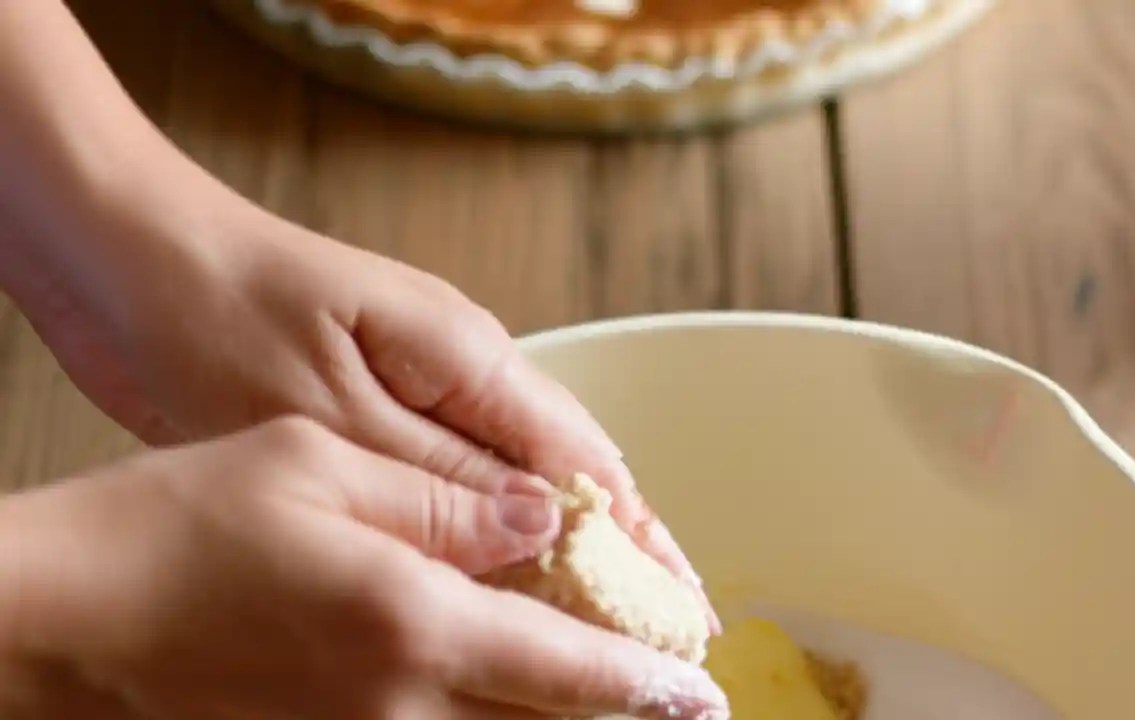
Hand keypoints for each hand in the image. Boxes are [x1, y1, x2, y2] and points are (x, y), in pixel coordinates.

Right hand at [0, 417, 728, 719]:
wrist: (61, 619)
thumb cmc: (174, 527)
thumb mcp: (312, 464)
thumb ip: (441, 499)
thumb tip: (537, 519)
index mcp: (410, 623)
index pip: (567, 666)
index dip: (646, 680)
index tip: (703, 689)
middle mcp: (398, 701)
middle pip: (546, 719)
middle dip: (620, 707)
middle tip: (680, 692)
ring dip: (561, 713)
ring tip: (613, 688)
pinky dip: (494, 712)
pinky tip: (506, 686)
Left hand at [7, 151, 715, 630]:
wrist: (123, 251)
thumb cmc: (213, 313)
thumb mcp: (329, 410)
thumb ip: (438, 475)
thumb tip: (541, 526)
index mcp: (469, 354)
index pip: (585, 461)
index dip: (641, 538)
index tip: (683, 604)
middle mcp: (463, 367)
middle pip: (568, 469)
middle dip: (619, 549)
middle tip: (660, 626)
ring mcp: (422, 384)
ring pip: (516, 479)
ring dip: (558, 547)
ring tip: (600, 621)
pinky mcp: (378, 405)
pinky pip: (458, 480)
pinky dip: (490, 534)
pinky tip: (497, 579)